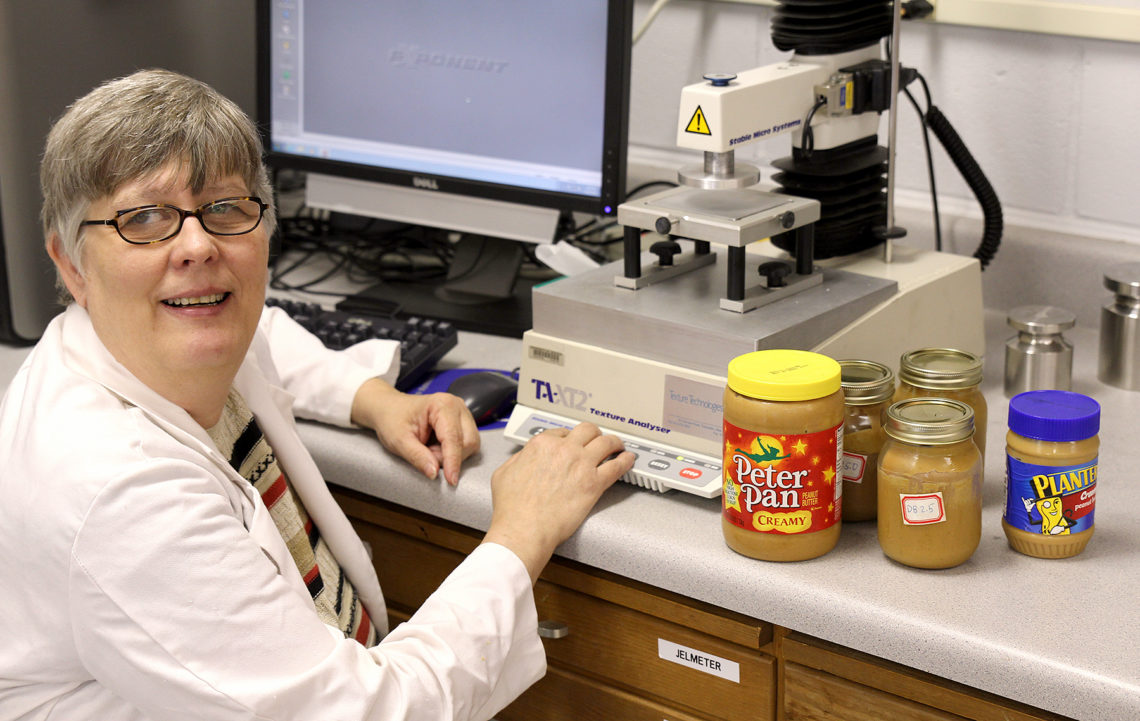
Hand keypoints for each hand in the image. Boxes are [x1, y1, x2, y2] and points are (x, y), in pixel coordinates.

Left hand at [351, 378, 479, 484]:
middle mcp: (457, 406)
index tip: (451, 480)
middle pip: (468, 442)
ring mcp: (462, 414)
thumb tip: (434, 473)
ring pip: (470, 445)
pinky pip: (466, 445)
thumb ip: (417, 457)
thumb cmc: (393, 419)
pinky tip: (436, 447)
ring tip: (429, 449)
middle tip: (426, 455)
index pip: (453, 438)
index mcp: (442, 405)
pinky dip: (452, 452)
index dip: (453, 461)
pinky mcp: (463, 423)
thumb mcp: (399, 441)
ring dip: (451, 455)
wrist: (390, 410)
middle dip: (449, 457)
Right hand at [482, 423, 634, 582]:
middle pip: (587, 430)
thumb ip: (518, 459)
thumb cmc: (513, 508)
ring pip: (606, 442)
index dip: (570, 438)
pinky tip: (629, 459)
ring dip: (614, 442)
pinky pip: (617, 466)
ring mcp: (581, 465)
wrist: (524, 529)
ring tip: (618, 446)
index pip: (562, 432)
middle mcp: (564, 449)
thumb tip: (524, 458)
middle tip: (597, 440)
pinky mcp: (594, 483)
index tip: (574, 443)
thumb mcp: (504, 473)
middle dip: (593, 434)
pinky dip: (625, 460)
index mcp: (541, 444)